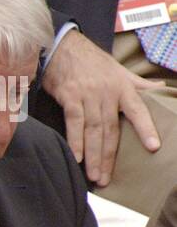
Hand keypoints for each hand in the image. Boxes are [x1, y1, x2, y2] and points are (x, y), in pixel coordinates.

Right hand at [41, 29, 163, 185]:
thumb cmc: (92, 62)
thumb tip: (162, 88)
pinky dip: (74, 142)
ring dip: (92, 155)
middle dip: (109, 156)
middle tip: (107, 178)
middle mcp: (107, 93)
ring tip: (93, 175)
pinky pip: (73, 124)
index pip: (138, 110)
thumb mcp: (120, 70)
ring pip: (92, 131)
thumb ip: (139, 85)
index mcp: (123, 88)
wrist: (64, 47)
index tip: (153, 147)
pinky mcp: (69, 97)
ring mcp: (88, 96)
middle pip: (110, 130)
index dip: (146, 129)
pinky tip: (75, 157)